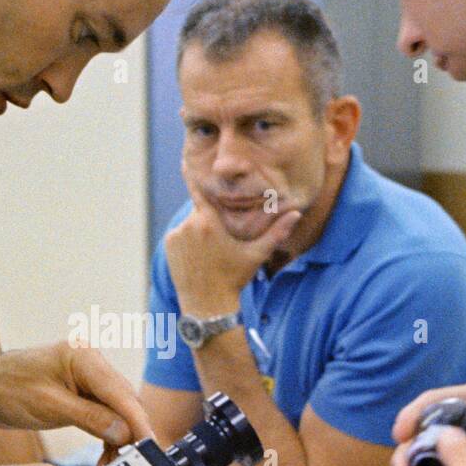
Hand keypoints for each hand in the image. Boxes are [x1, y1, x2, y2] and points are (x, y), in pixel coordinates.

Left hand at [0, 342, 152, 446]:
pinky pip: (105, 416)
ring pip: (118, 411)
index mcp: (84, 357)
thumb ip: (89, 418)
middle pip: (125, 401)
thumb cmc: (6, 389)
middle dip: (133, 433)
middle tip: (138, 464)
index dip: (138, 421)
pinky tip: (107, 456)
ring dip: (121, 439)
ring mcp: (88, 379)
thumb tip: (125, 433)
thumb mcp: (48, 407)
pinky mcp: (82, 394)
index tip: (151, 446)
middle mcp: (92, 364)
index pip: (120, 392)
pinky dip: (108, 437)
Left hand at [165, 174, 300, 314]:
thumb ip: (276, 232)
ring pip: (190, 225)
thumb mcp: (256, 254)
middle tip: (219, 244)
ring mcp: (176, 235)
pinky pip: (179, 236)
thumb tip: (296, 214)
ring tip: (209, 256)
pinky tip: (198, 259)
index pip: (199, 191)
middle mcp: (189, 225)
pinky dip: (186, 242)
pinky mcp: (168, 246)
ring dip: (198, 232)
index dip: (193, 175)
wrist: (208, 304)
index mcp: (209, 222)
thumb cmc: (234, 278)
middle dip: (210, 221)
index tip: (185, 160)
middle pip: (200, 212)